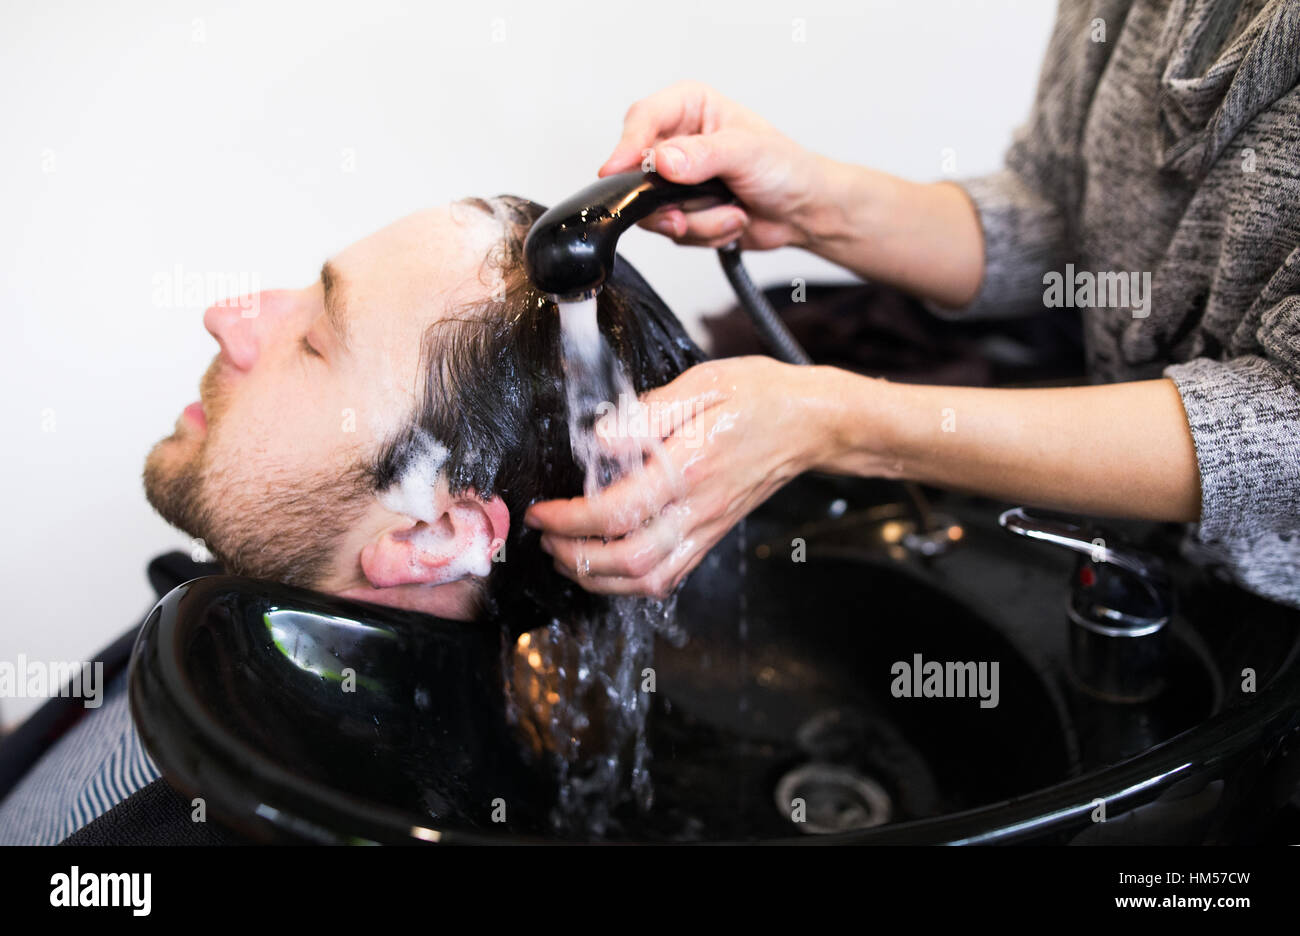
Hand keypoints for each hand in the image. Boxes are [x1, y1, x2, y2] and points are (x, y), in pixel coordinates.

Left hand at [523, 357, 838, 597]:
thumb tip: (599, 439)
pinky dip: (632, 584)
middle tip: (545, 538)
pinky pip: (671, 577)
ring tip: (566, 557)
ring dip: (598, 579)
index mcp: (690, 467)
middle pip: (628, 560)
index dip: (570, 519)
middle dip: (575, 557)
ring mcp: (708, 527)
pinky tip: (609, 568)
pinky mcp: (713, 534)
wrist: (812, 422)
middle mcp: (699, 507)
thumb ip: (647, 413)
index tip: (542, 511)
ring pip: (648, 580)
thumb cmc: (761, 397)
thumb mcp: (703, 382)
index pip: (618, 511)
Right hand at [600, 81, 838, 250]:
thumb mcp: (748, 151)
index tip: (616, 171)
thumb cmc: (785, 168)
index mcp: (689, 108)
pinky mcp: (680, 212)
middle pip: (637, 171)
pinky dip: (706, 234)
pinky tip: (731, 221)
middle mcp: (676, 141)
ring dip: (697, 221)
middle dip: (666, 200)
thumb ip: (704, 155)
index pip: (643, 119)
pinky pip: (673, 232)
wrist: (804, 211)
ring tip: (731, 211)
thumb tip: (665, 161)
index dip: (627, 146)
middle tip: (684, 213)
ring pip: (654, 210)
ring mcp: (675, 181)